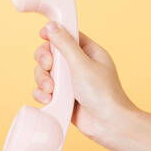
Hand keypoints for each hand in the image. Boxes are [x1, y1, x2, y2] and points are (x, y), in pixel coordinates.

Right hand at [31, 23, 134, 142]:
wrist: (107, 124)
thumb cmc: (102, 93)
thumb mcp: (81, 64)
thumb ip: (64, 44)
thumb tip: (51, 26)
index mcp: (88, 52)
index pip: (67, 36)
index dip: (53, 35)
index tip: (42, 36)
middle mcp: (78, 65)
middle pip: (50, 54)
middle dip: (45, 61)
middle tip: (49, 66)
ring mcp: (69, 82)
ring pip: (44, 73)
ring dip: (43, 80)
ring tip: (51, 89)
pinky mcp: (62, 98)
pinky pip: (43, 90)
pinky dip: (42, 94)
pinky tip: (49, 99)